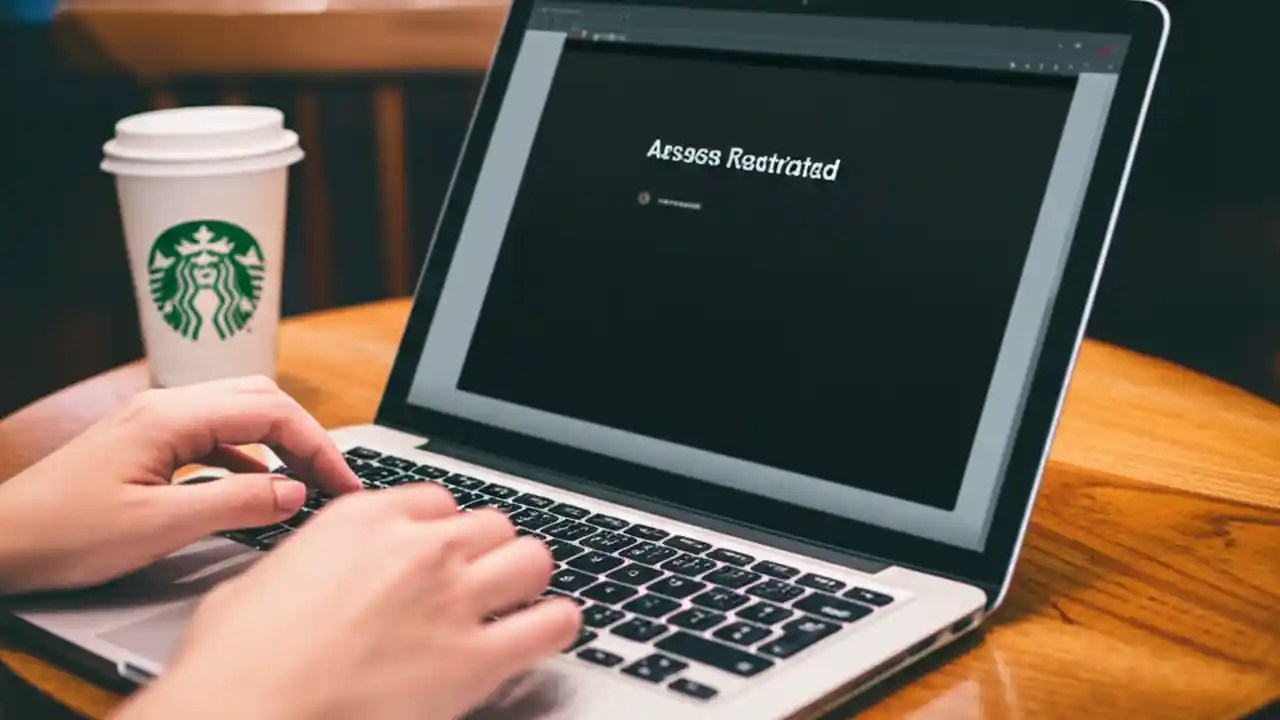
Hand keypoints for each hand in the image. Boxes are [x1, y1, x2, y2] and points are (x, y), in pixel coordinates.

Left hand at [0, 376, 359, 594]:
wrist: (0, 543)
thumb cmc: (65, 534)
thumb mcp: (159, 527)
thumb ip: (236, 504)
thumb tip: (294, 493)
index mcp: (170, 417)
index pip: (271, 411)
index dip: (317, 446)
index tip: (342, 483)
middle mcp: (164, 406)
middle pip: (260, 398)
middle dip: (306, 435)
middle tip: (334, 479)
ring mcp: (154, 421)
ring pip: (239, 413)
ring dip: (279, 442)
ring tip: (305, 481)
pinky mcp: (146, 442)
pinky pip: (214, 434)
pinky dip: (248, 454)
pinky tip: (257, 483)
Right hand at [116, 485, 580, 719]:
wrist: (242, 715)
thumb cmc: (234, 666)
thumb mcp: (257, 584)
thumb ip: (305, 566)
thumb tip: (306, 577)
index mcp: (363, 522)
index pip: (436, 502)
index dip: (440, 531)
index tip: (437, 553)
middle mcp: (417, 549)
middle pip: (492, 524)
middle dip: (486, 552)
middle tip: (476, 583)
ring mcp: (452, 600)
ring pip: (532, 560)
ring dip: (525, 580)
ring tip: (514, 604)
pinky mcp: (474, 660)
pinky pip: (553, 624)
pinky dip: (555, 627)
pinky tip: (542, 635)